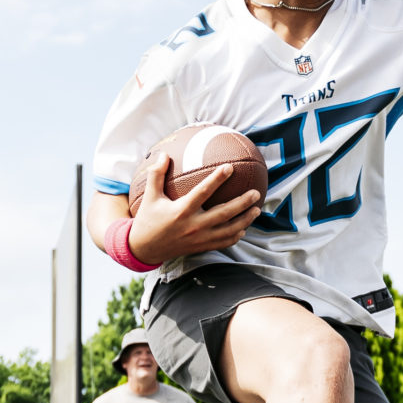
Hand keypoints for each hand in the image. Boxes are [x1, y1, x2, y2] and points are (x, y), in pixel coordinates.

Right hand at [127, 151, 262, 259]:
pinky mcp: (202, 247)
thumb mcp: (150, 197)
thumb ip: (156, 174)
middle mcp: (193, 226)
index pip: (203, 192)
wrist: (145, 249)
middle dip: (242, 203)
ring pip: (228, 230)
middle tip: (256, 193)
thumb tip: (164, 154)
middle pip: (224, 214)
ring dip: (245, 220)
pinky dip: (236, 236)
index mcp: (181, 211)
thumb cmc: (148, 219)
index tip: (230, 167)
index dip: (217, 179)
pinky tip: (244, 228)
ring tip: (257, 210)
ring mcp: (200, 239)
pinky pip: (223, 242)